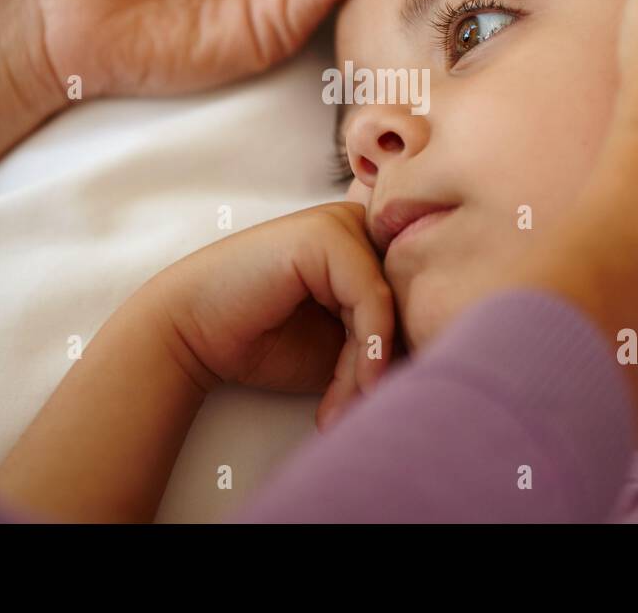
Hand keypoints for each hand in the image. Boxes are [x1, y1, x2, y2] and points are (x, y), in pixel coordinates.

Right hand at [153, 203, 394, 429]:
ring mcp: (343, 222)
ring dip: (372, 368)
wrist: (193, 333)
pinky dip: (369, 350)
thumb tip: (444, 363)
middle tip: (359, 414)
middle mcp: (360, 226)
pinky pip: (372, 299)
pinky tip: (355, 386)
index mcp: (366, 245)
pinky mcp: (326, 233)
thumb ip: (384, 344)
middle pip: (407, 300)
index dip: (403, 356)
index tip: (382, 407)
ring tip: (343, 409)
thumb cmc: (264, 340)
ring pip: (393, 305)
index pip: (413, 299)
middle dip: (387, 366)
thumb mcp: (340, 348)